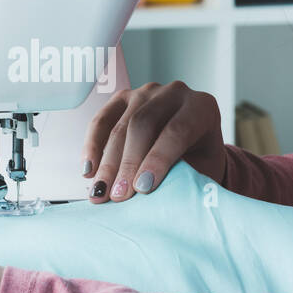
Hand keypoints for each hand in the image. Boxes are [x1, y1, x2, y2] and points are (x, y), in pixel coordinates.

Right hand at [82, 80, 225, 202]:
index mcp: (201, 108)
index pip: (176, 131)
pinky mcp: (122, 98)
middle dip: (128, 164)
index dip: (158, 160)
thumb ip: (186, 179)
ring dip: (108, 163)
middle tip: (118, 196)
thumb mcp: (203, 170)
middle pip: (143, 125)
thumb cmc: (200, 160)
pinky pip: (101, 121)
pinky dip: (92, 147)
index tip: (143, 189)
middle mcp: (174, 93)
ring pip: (120, 126)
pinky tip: (88, 171)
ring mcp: (145, 93)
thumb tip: (159, 200)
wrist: (193, 141)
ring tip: (100, 192)